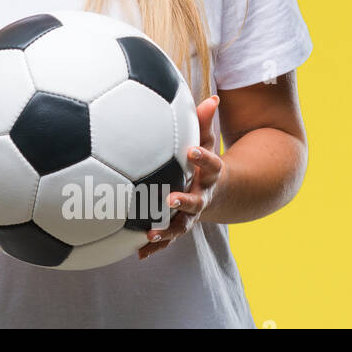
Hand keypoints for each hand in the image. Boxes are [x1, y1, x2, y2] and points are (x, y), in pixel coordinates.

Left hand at [139, 94, 225, 259]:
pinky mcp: (178, 225)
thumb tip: (213, 98)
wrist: (217, 193)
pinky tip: (135, 253)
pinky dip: (153, 247)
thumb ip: (204, 122)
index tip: (192, 150)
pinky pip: (167, 239)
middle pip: (196, 202)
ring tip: (148, 234)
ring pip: (181, 226)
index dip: (203, 157)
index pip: (211, 164)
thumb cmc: (202, 160)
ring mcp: (190, 214)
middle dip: (184, 201)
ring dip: (166, 231)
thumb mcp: (207, 140)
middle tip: (169, 199)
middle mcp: (202, 196)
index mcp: (209, 175)